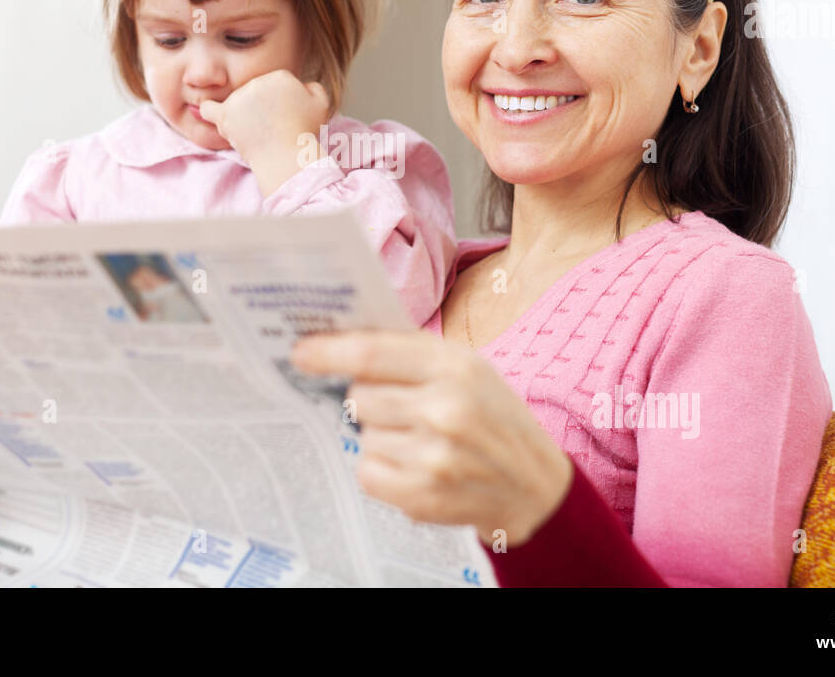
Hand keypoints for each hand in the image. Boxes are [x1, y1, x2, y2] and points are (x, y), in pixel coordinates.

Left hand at [197, 70, 329, 194]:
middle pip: (252, 93)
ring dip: (241, 116)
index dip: (277, 102)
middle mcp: (257, 81)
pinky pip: (209, 108)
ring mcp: (239, 97)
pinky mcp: (225, 115)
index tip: (282, 118)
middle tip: (269, 128)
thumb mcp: (321, 104)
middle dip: (258, 109)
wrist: (287, 155)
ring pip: (235, 104)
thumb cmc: (304, 132)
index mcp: (280, 75)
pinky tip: (210, 115)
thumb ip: (313, 88)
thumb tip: (303, 86)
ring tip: (254, 134)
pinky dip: (209, 111)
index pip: (272, 85)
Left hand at [290, 330, 572, 548]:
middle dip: (367, 398)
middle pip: (359, 396)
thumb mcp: (466, 367)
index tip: (299, 352)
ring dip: (380, 436)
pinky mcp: (424, 496)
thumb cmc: (492, 415)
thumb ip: (409, 352)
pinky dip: (382, 470)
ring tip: (421, 440)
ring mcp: (434, 456)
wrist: (535, 485)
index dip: (328, 352)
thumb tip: (338, 339)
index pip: (371, 354)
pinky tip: (416, 466)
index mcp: (456, 366)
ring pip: (363, 435)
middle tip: (401, 406)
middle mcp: (445, 409)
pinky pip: (367, 472)